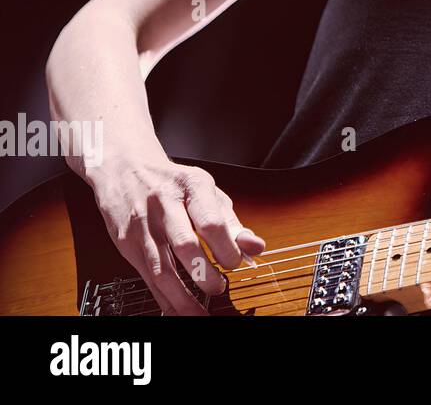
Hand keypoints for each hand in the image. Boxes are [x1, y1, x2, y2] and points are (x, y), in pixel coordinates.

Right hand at [87, 155, 264, 314]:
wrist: (124, 169)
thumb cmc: (173, 183)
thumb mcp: (207, 191)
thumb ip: (232, 222)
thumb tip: (256, 248)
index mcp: (191, 185)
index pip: (211, 222)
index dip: (226, 248)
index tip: (236, 263)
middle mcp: (164, 204)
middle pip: (184, 245)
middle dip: (205, 273)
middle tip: (219, 287)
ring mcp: (141, 225)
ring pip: (162, 268)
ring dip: (182, 296)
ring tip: (201, 311)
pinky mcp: (126, 244)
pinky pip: (147, 277)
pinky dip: (164, 297)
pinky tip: (177, 309)